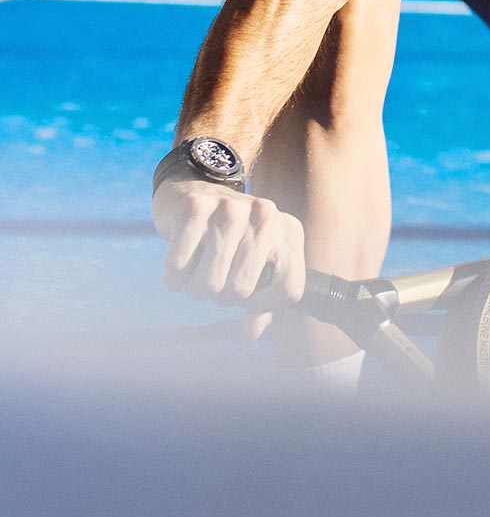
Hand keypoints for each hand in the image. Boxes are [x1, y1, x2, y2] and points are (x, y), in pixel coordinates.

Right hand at [153, 180, 305, 310]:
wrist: (196, 184)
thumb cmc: (230, 235)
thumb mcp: (256, 260)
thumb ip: (261, 301)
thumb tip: (251, 333)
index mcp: (287, 232)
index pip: (290, 291)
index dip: (264, 306)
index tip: (246, 298)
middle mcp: (266, 217)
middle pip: (241, 292)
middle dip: (220, 296)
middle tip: (213, 276)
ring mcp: (230, 210)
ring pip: (208, 285)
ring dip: (194, 288)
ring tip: (196, 268)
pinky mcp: (195, 209)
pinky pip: (178, 269)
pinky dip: (173, 277)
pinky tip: (179, 260)